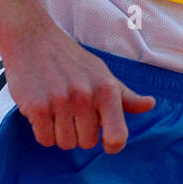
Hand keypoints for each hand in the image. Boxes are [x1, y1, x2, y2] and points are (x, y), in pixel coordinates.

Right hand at [2, 26, 154, 153]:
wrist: (32, 38)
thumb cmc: (69, 58)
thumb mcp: (101, 73)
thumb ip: (125, 95)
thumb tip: (150, 104)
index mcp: (106, 89)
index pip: (117, 136)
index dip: (112, 145)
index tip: (105, 141)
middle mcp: (86, 96)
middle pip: (86, 144)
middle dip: (78, 132)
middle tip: (70, 111)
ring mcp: (61, 102)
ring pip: (64, 143)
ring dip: (59, 132)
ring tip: (55, 109)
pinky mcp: (37, 107)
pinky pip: (44, 139)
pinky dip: (42, 130)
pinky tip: (42, 111)